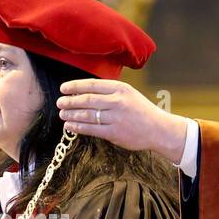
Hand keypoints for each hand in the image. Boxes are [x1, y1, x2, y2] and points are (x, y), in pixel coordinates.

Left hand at [56, 79, 188, 164]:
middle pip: (87, 100)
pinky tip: (70, 125)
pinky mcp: (114, 133)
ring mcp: (116, 118)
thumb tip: (84, 93)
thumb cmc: (141, 111)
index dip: (75, 86)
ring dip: (71, 114)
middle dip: (70, 101)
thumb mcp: (129, 95)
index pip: (92, 85)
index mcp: (121, 89)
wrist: (158, 129)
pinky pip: (91, 129)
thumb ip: (110, 92)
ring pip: (87, 115)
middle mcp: (118, 102)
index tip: (63, 88)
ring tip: (62, 114)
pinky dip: (78, 127)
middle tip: (60, 102)